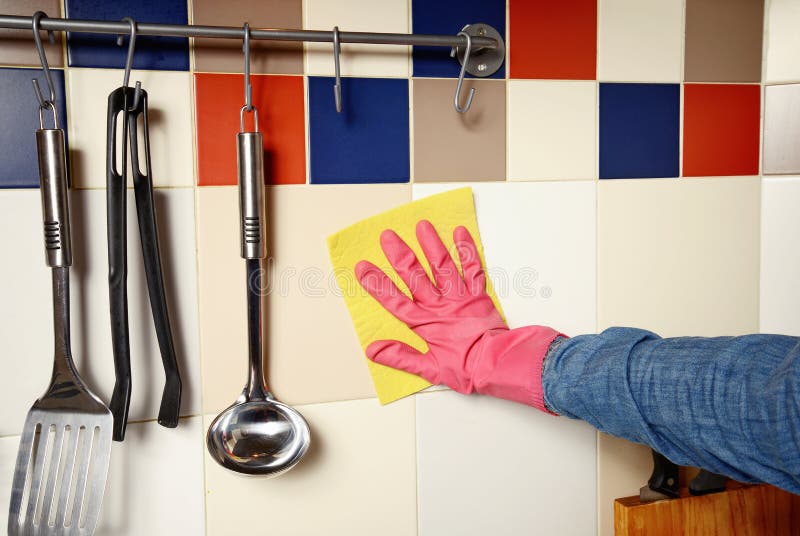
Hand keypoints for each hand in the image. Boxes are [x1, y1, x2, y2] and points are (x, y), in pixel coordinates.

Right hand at [356, 220, 562, 409]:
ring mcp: (459, 297)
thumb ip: (400, 357)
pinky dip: (467, 250)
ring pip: (442, 266)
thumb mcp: (429, 369)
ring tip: (422, 225)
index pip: (395, 301)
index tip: (363, 267)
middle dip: (400, 255)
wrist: (497, 363)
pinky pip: (472, 269)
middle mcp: (439, 305)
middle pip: (415, 276)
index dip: (378, 285)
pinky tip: (460, 233)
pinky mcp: (478, 295)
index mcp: (425, 323)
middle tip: (387, 236)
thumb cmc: (466, 367)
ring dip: (431, 245)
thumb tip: (373, 350)